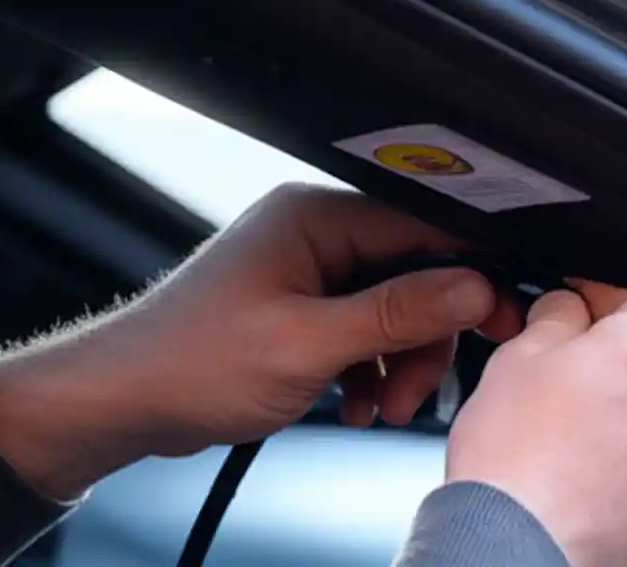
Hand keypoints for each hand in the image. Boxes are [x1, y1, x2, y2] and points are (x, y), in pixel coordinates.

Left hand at [0, 184, 520, 498]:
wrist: (124, 400)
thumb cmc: (191, 363)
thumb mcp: (307, 345)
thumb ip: (396, 315)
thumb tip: (473, 290)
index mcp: (315, 219)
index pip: (423, 226)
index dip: (470, 272)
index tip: (502, 315)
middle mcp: (314, 235)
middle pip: (415, 272)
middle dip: (427, 336)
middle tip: (423, 388)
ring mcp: (307, 271)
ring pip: (393, 307)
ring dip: (400, 362)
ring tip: (382, 407)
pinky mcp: (301, 307)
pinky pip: (364, 329)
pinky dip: (372, 369)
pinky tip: (359, 402)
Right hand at [446, 283, 626, 566]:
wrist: (512, 543)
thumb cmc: (512, 454)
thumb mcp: (518, 354)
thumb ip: (558, 314)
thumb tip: (570, 307)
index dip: (604, 300)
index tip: (578, 307)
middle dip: (611, 364)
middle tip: (558, 378)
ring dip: (618, 416)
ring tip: (561, 435)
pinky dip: (620, 464)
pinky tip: (575, 470)